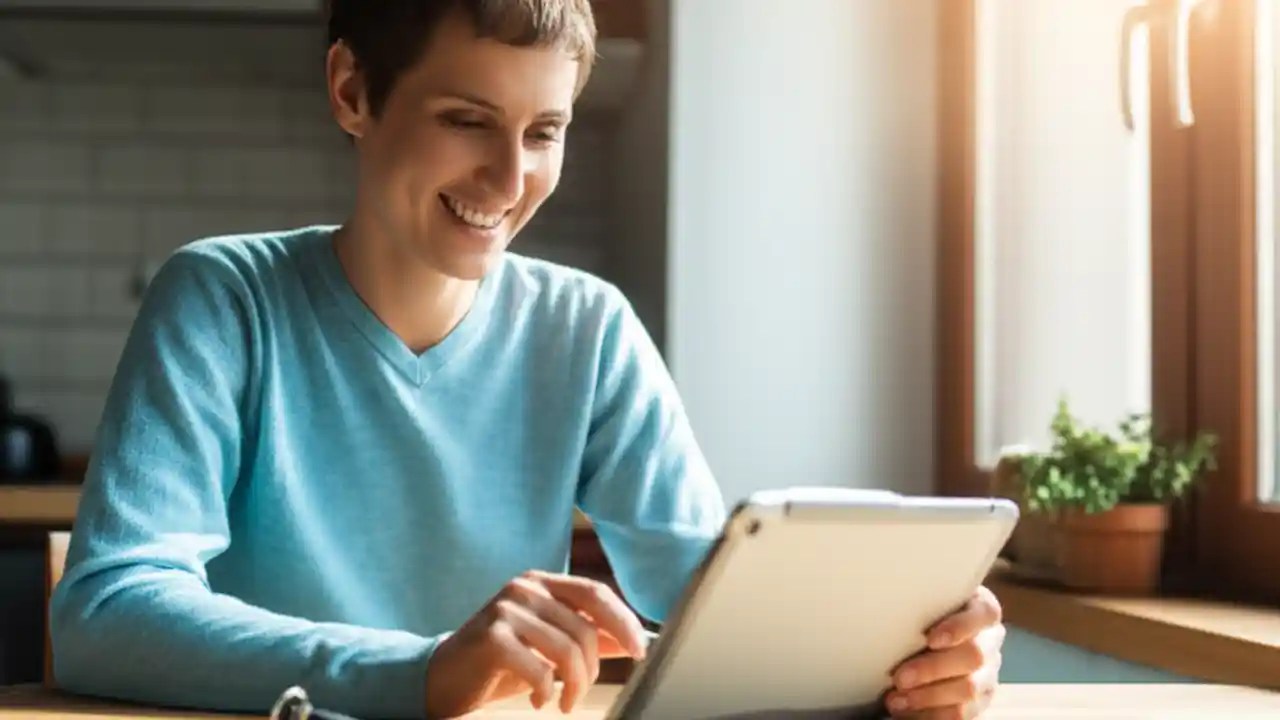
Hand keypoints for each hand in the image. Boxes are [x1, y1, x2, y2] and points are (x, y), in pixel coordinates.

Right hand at [423, 570, 647, 717]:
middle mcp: (525, 588)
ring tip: (564, 701)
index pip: (596, 592)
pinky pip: (540, 669)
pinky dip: (546, 691)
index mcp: (541, 583)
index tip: (640, 650)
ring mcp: (506, 610)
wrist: (443, 676)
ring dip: (573, 686)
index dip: (624, 621)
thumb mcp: (549, 644)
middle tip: (580, 693)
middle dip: (592, 670)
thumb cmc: (501, 660)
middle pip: (585, 628)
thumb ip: (588, 636)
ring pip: (567, 650)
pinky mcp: (492, 637)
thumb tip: (634, 640)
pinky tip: (537, 699)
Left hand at [885, 586, 1004, 718]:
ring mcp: (988, 673)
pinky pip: (962, 714)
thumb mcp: (920, 605)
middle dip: (932, 669)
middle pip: (974, 656)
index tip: (930, 639)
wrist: (919, 644)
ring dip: (929, 696)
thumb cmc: (918, 618)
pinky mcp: (979, 700)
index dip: (960, 627)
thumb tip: (887, 609)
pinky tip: (907, 712)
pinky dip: (932, 714)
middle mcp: (990, 641)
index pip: (985, 613)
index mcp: (981, 609)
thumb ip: (917, 606)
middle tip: (900, 678)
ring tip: (897, 699)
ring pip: (969, 689)